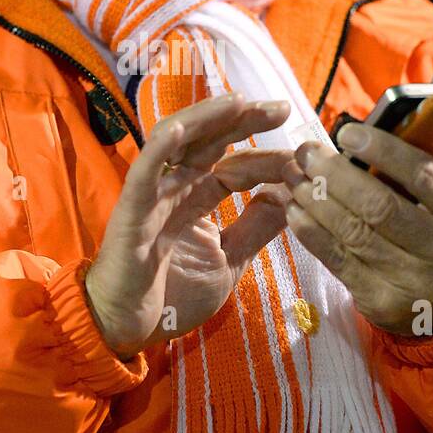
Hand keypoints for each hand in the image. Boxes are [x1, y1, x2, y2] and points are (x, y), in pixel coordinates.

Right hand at [85, 92, 291, 358]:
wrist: (127, 328)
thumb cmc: (171, 295)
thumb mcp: (229, 259)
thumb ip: (256, 228)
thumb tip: (290, 196)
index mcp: (197, 196)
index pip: (238, 166)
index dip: (269, 159)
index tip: (305, 158)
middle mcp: (175, 186)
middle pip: (211, 141)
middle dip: (244, 120)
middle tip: (282, 108)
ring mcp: (152, 194)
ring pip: (177, 143)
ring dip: (206, 120)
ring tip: (238, 103)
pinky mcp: (131, 211)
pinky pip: (144, 174)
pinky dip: (159, 150)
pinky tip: (179, 131)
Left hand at [282, 51, 432, 336]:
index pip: (425, 176)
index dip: (382, 152)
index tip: (345, 132)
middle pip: (380, 207)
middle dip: (335, 175)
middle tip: (304, 151)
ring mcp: (414, 282)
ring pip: (354, 234)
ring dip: (315, 200)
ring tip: (293, 175)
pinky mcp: (382, 303)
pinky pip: (338, 261)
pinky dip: (310, 232)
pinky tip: (293, 209)